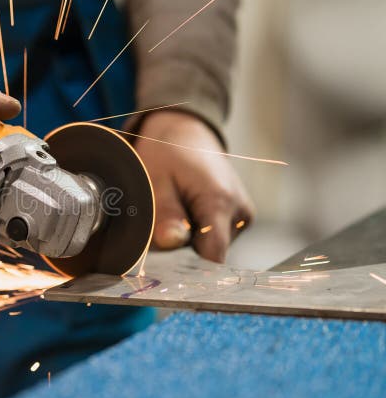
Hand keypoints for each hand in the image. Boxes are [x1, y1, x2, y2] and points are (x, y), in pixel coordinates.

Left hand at [134, 111, 254, 262]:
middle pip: (209, 252)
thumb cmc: (167, 153)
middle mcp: (240, 211)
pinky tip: (187, 209)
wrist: (187, 132)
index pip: (213, 254)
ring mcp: (242, 215)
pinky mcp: (239, 217)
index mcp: (220, 201)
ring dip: (189, 237)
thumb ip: (165, 213)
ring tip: (176, 207)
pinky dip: (197, 230)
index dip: (189, 265)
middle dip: (184, 246)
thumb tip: (172, 243)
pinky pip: (215, 236)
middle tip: (163, 219)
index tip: (166, 262)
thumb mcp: (156, 180)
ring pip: (211, 245)